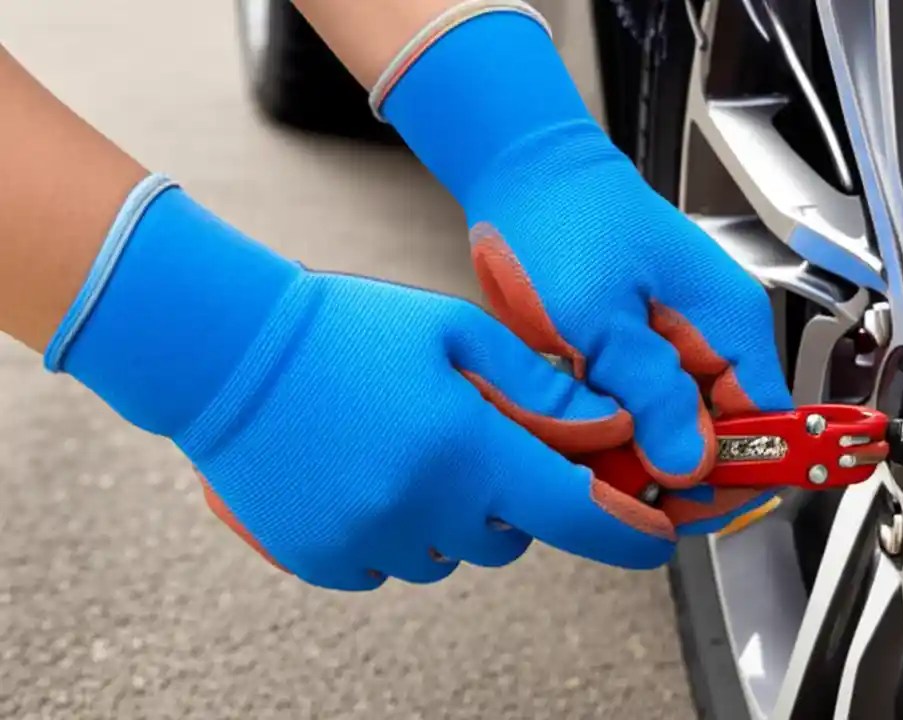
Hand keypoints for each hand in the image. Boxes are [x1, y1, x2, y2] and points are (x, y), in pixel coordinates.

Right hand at [186, 273, 679, 588]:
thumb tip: (609, 427)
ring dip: (452, 517)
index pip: (573, 511)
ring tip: (410, 450)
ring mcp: (367, 541)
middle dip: (510, 500)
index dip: (626, 532)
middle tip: (475, 442)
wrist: (225, 353)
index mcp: (464, 446)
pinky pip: (390, 567)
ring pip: (449, 556)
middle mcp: (420, 506)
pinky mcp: (323, 561)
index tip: (655, 540)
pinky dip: (398, 534)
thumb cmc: (344, 329)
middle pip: (507, 537)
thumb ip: (540, 389)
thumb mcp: (457, 332)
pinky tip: (371, 476)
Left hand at [376, 9, 793, 533]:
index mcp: (728, 324)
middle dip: (679, 474)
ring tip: (595, 471)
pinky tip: (586, 444)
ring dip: (643, 458)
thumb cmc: (564, 220)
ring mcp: (676, 342)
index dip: (739, 475)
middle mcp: (713, 337)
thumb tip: (692, 466)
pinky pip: (647, 409)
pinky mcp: (640, 347)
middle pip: (724, 435)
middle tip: (624, 496)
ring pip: (680, 429)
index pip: (770, 424)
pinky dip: (621, 434)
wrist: (523, 171)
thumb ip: (652, 395)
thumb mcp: (600, 318)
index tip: (688, 509)